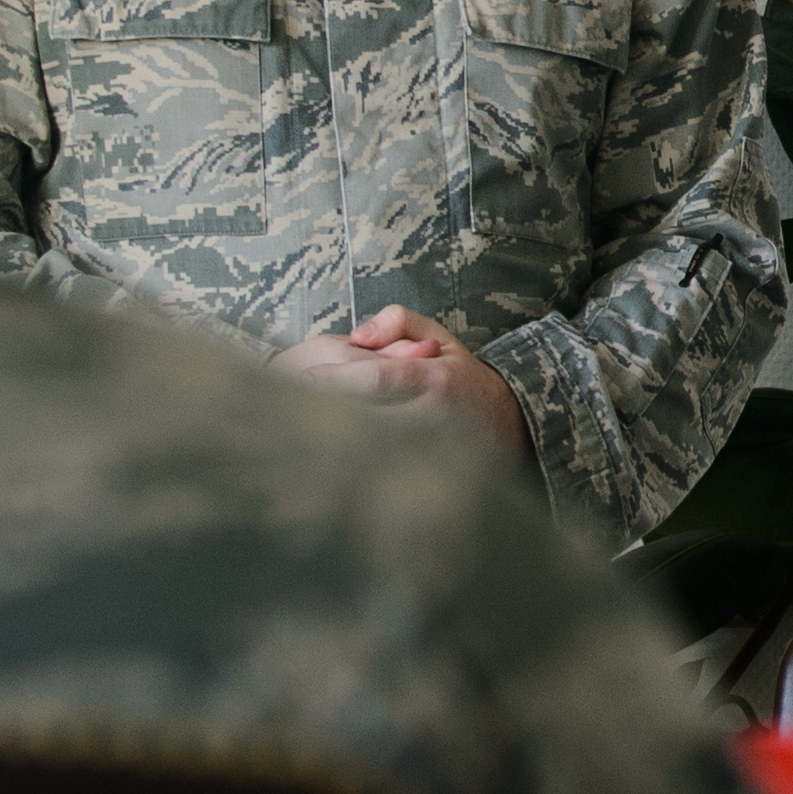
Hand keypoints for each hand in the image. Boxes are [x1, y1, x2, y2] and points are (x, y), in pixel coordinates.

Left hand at [275, 306, 531, 460]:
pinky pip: (378, 468)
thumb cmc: (463, 378)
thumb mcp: (439, 336)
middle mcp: (429, 417)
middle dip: (323, 412)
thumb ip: (397, 321)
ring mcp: (425, 449)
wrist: (509, 427)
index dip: (335, 380)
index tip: (301, 380)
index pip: (375, 379)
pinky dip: (349, 464)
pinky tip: (322, 461)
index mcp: (432, 380)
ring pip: (368, 446)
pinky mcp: (420, 472)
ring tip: (293, 435)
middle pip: (364, 415)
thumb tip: (357, 333)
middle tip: (283, 406)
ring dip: (331, 440)